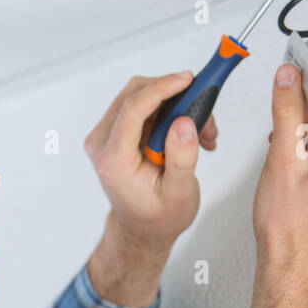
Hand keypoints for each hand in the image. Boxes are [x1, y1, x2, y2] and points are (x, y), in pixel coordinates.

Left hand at [84, 71, 218, 252]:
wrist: (143, 227)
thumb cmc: (159, 216)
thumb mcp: (179, 193)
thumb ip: (182, 158)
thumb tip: (184, 122)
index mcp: (114, 161)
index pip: (133, 109)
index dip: (162, 88)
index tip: (189, 80)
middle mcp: (102, 144)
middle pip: (135, 94)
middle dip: (174, 95)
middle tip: (205, 113)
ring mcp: (105, 137)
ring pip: (139, 95)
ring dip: (174, 103)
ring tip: (201, 130)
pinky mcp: (114, 132)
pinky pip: (141, 105)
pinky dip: (167, 110)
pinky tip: (188, 131)